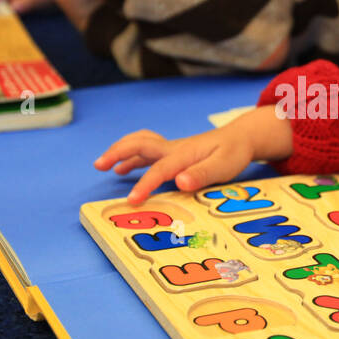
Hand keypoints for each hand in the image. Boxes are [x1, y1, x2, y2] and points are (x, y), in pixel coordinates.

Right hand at [94, 106, 293, 204]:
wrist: (240, 138)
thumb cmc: (233, 153)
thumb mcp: (224, 166)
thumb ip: (202, 174)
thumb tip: (180, 181)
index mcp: (185, 154)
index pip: (160, 169)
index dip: (145, 184)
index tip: (131, 200)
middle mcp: (174, 149)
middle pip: (140, 144)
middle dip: (118, 153)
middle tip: (99, 165)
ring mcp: (172, 149)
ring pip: (140, 144)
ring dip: (120, 152)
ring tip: (102, 165)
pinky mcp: (173, 153)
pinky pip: (146, 151)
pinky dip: (131, 157)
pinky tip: (123, 169)